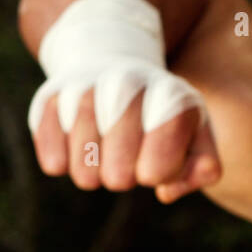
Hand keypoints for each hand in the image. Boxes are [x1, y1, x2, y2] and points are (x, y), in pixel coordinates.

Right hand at [32, 86, 221, 202]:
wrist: (112, 60)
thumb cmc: (160, 112)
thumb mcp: (195, 132)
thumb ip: (203, 166)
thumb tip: (166, 191)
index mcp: (170, 97)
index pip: (156, 170)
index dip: (157, 174)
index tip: (158, 155)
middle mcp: (126, 85)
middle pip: (118, 176)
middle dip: (124, 176)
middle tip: (127, 156)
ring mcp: (84, 89)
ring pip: (84, 173)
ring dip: (94, 173)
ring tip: (103, 150)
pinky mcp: (49, 99)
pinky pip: (53, 161)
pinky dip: (64, 163)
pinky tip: (76, 145)